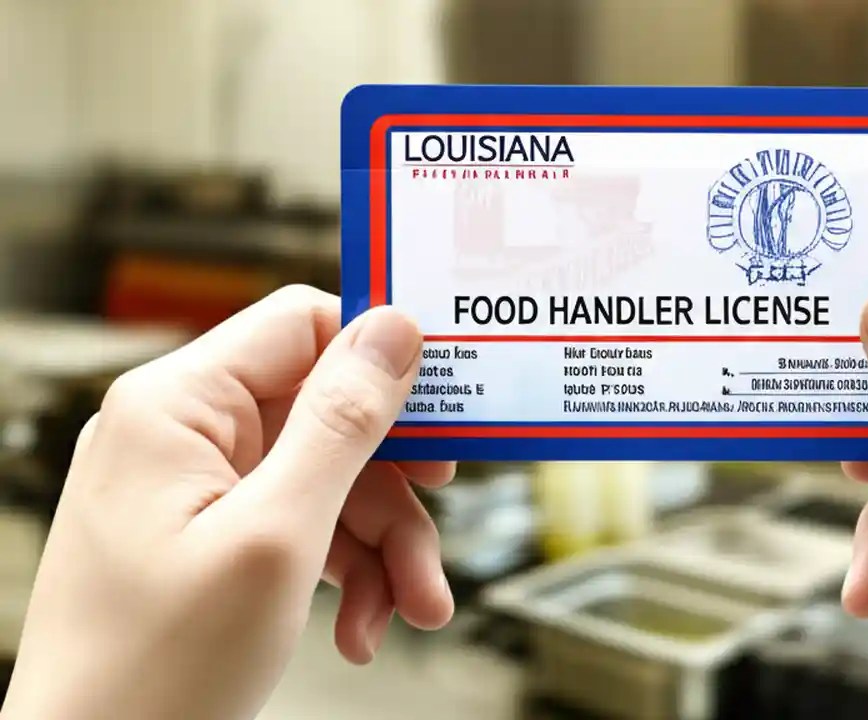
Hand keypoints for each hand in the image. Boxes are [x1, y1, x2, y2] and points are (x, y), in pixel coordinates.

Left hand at [3, 287, 452, 719]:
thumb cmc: (154, 671)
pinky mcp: (207, 539)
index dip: (381, 357)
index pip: (302, 324)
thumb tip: (394, 328)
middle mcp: (182, 434)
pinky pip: (301, 527)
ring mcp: (192, 489)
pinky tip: (362, 629)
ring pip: (327, 482)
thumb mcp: (277, 537)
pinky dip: (344, 574)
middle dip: (393, 487)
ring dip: (380, 547)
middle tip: (437, 527)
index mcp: (176, 406)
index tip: (450, 403)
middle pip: (328, 416)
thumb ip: (342, 423)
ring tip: (411, 610)